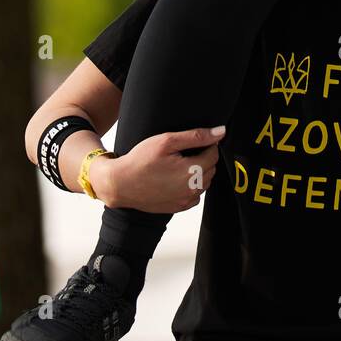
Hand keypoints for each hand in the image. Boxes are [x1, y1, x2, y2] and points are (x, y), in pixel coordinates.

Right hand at [97, 127, 223, 211]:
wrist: (120, 184)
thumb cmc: (140, 161)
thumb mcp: (166, 141)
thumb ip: (196, 136)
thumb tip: (220, 132)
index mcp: (191, 172)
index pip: (214, 154)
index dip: (207, 145)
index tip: (195, 141)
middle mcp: (191, 189)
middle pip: (211, 169)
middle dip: (203, 158)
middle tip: (185, 151)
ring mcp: (185, 201)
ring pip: (204, 183)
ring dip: (199, 172)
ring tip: (181, 163)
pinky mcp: (178, 208)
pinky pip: (194, 195)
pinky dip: (191, 186)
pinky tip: (177, 178)